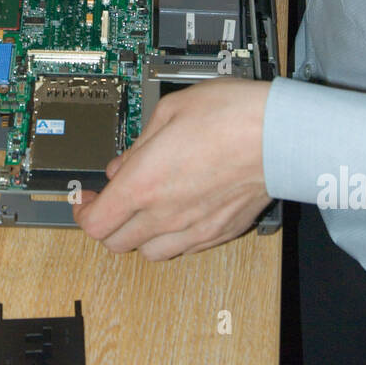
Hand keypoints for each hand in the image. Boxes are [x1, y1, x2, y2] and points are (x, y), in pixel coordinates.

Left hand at [74, 79, 271, 258]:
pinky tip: (179, 214)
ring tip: (146, 211)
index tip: (87, 200)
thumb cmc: (230, 115)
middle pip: (116, 243)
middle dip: (108, 224)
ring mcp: (194, 229)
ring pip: (149, 253)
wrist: (281, 135)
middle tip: (113, 203)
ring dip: (139, 235)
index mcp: (143, 184)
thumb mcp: (167, 111)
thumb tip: (122, 165)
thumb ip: (137, 145)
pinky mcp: (220, 234)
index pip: (95, 223)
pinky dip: (172, 238)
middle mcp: (164, 215)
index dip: (84, 213)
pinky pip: (184, 249)